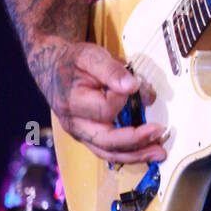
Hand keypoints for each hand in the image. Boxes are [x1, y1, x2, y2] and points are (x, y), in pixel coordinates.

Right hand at [30, 40, 163, 164]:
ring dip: (135, 155)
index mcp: (72, 102)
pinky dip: (128, 154)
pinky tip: (145, 151)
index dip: (122, 97)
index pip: (105, 108)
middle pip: (106, 141)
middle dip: (135, 140)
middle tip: (159, 132)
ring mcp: (80, 134)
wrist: (52, 68)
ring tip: (159, 152)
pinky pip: (107, 151)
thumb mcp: (89, 55)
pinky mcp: (87, 137)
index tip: (130, 83)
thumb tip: (132, 87)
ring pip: (107, 153)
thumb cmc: (72, 61)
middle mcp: (74, 124)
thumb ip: (111, 70)